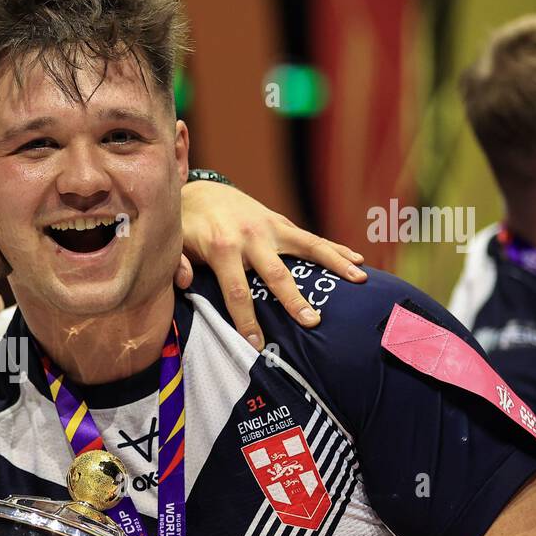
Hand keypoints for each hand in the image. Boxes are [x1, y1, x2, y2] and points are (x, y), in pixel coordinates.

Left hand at [179, 181, 366, 349]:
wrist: (201, 191)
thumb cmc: (188, 228)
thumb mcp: (176, 246)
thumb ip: (179, 265)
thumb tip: (187, 282)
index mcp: (221, 248)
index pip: (236, 291)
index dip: (247, 320)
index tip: (256, 344)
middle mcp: (250, 237)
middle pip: (276, 274)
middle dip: (293, 300)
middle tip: (311, 321)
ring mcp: (270, 227)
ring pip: (307, 247)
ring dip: (334, 264)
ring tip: (359, 280)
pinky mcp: (281, 223)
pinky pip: (311, 239)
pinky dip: (335, 248)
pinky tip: (357, 260)